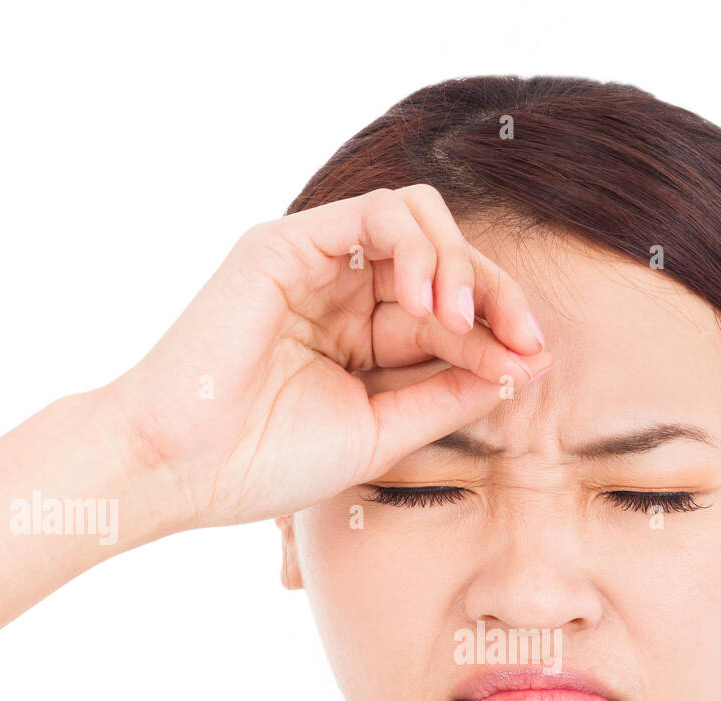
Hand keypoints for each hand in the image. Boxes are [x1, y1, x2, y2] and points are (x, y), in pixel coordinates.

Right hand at [111, 184, 552, 529]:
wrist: (185, 467)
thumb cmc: (267, 461)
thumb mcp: (381, 433)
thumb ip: (445, 397)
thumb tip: (520, 368)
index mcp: (362, 341)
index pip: (449, 315)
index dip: (499, 332)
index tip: (536, 362)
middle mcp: (342, 293)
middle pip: (445, 261)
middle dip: (496, 294)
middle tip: (526, 338)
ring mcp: (316, 263)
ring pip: (417, 220)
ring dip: (459, 262)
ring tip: (464, 316)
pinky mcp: (288, 242)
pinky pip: (374, 214)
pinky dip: (415, 244)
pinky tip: (427, 299)